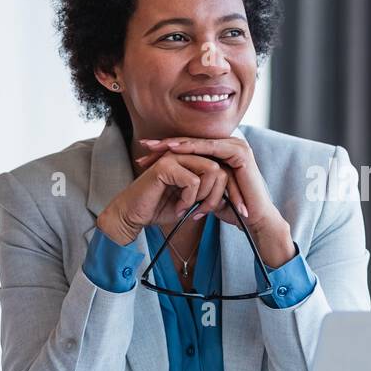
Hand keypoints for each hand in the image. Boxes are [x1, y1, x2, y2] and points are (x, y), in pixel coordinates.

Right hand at [96, 148, 242, 246]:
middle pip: (221, 168)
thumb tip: (231, 195)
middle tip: (202, 212)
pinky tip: (178, 207)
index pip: (223, 168)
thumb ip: (209, 194)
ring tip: (190, 209)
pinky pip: (193, 181)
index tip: (237, 211)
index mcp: (192, 160)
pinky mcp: (165, 166)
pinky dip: (189, 199)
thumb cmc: (159, 208)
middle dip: (218, 195)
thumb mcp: (192, 202)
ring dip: (205, 196)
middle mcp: (185, 155)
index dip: (232, 190)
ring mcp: (174, 157)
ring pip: (211, 170)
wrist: (133, 216)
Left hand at [139, 135, 295, 266]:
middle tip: (145, 145)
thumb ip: (195, 184)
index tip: (145, 154)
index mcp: (222, 153)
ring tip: (157, 146)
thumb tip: (174, 184)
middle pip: (192, 142)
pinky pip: (211, 147)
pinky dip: (192, 148)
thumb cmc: (233, 209)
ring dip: (176, 143)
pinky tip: (175, 149)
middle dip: (167, 144)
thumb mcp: (208, 193)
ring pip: (199, 142)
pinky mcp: (240, 152)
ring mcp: (236, 147)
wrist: (256, 219)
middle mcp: (229, 145)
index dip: (167, 150)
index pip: (190, 148)